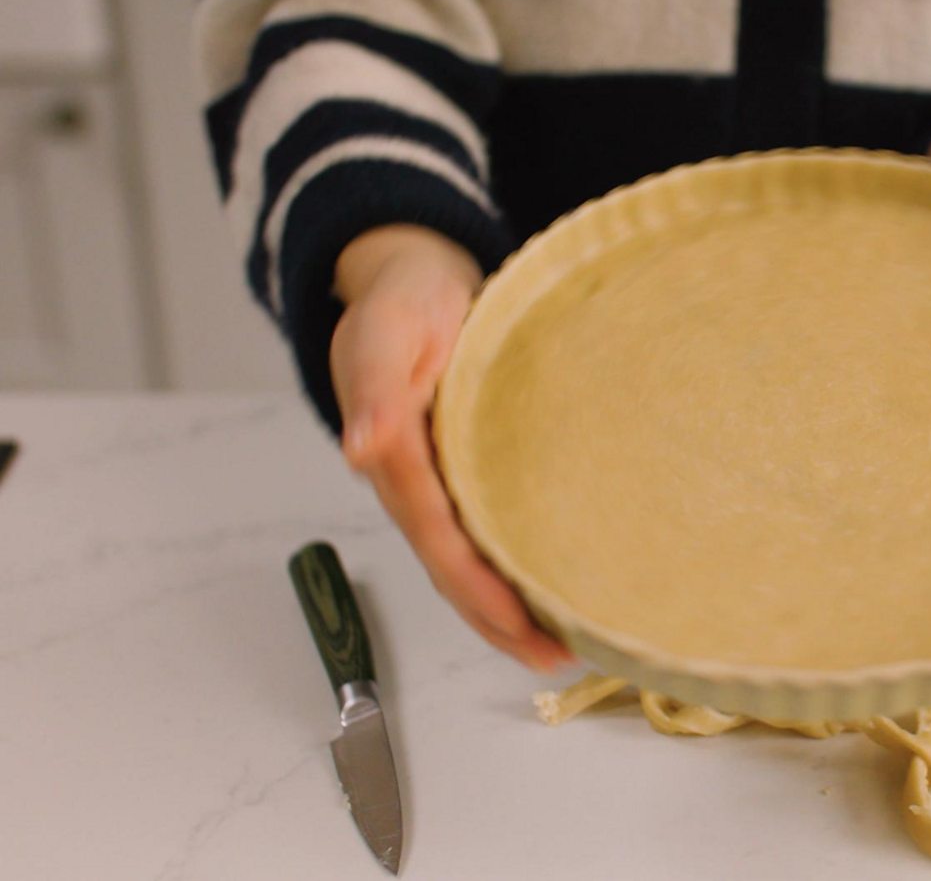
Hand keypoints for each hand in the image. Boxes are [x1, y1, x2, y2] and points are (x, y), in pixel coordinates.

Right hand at [330, 224, 572, 670]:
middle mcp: (416, 482)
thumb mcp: (385, 327)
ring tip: (564, 649)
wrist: (413, 276)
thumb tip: (359, 449)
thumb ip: (374, 386)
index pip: (437, 536)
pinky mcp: (466, 473)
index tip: (520, 625)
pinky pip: (487, 536)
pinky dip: (515, 574)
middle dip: (499, 622)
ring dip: (508, 611)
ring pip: (469, 563)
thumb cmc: (402, 299)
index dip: (476, 587)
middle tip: (557, 660)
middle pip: (454, 569)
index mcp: (396, 455)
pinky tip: (553, 593)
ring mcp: (439, 482)